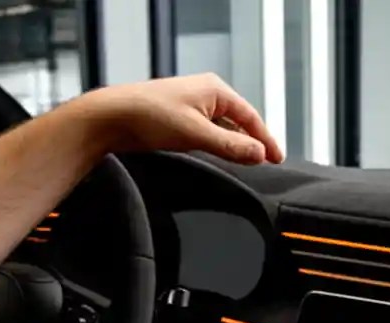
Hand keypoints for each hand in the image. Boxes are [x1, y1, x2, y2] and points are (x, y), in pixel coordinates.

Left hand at [73, 74, 284, 164]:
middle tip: (266, 164)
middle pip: (239, 121)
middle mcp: (206, 94)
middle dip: (252, 142)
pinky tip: (219, 157)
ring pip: (222, 128)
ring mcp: (191, 106)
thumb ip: (231, 146)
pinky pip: (207, 132)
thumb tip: (259, 154)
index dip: (266, 139)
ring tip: (246, 163)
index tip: (277, 159)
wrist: (111, 118)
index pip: (251, 117)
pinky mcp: (178, 119)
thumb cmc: (149, 116)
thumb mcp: (196, 134)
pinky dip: (218, 145)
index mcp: (215, 90)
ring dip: (234, 145)